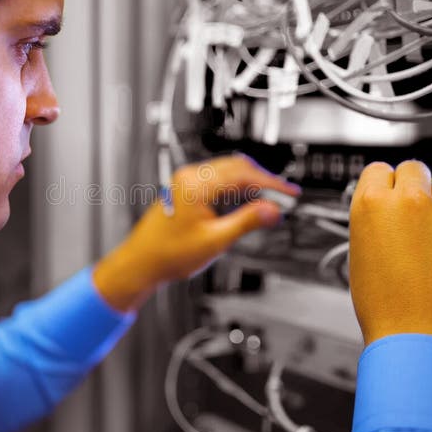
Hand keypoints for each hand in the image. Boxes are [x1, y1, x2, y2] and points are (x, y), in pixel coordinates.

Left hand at [93, 155, 300, 310]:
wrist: (141, 263)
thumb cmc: (168, 254)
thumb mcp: (215, 241)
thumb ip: (247, 222)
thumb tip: (272, 210)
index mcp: (196, 185)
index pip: (243, 175)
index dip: (271, 184)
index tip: (289, 193)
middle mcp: (190, 177)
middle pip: (237, 168)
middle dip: (263, 181)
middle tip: (284, 196)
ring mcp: (186, 181)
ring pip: (228, 171)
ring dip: (251, 183)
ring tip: (270, 199)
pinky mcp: (186, 188)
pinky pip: (218, 179)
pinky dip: (237, 187)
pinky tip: (248, 200)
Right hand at [349, 160, 431, 344]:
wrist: (418, 336)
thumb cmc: (386, 306)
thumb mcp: (359, 253)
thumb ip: (373, 220)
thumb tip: (385, 209)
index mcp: (372, 203)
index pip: (378, 170)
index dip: (382, 185)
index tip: (387, 196)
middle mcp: (409, 200)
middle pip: (413, 169)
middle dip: (411, 188)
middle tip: (410, 213)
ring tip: (431, 240)